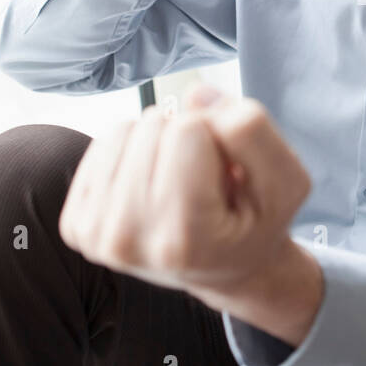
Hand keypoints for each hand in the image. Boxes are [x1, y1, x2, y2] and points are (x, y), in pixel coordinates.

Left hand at [57, 89, 312, 308]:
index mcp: (182, 239)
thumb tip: (194, 95)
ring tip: (181, 185)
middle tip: (204, 183)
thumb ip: (253, 130)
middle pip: (154, 125)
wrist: (223, 269)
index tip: (227, 177)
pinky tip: (153, 186)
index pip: (189, 129)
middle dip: (187, 139)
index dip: (218, 137)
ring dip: (159, 144)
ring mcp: (96, 236)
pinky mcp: (78, 225)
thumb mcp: (287, 181)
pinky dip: (134, 152)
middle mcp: (128, 241)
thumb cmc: (256, 223)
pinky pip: (105, 143)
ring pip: (126, 128)